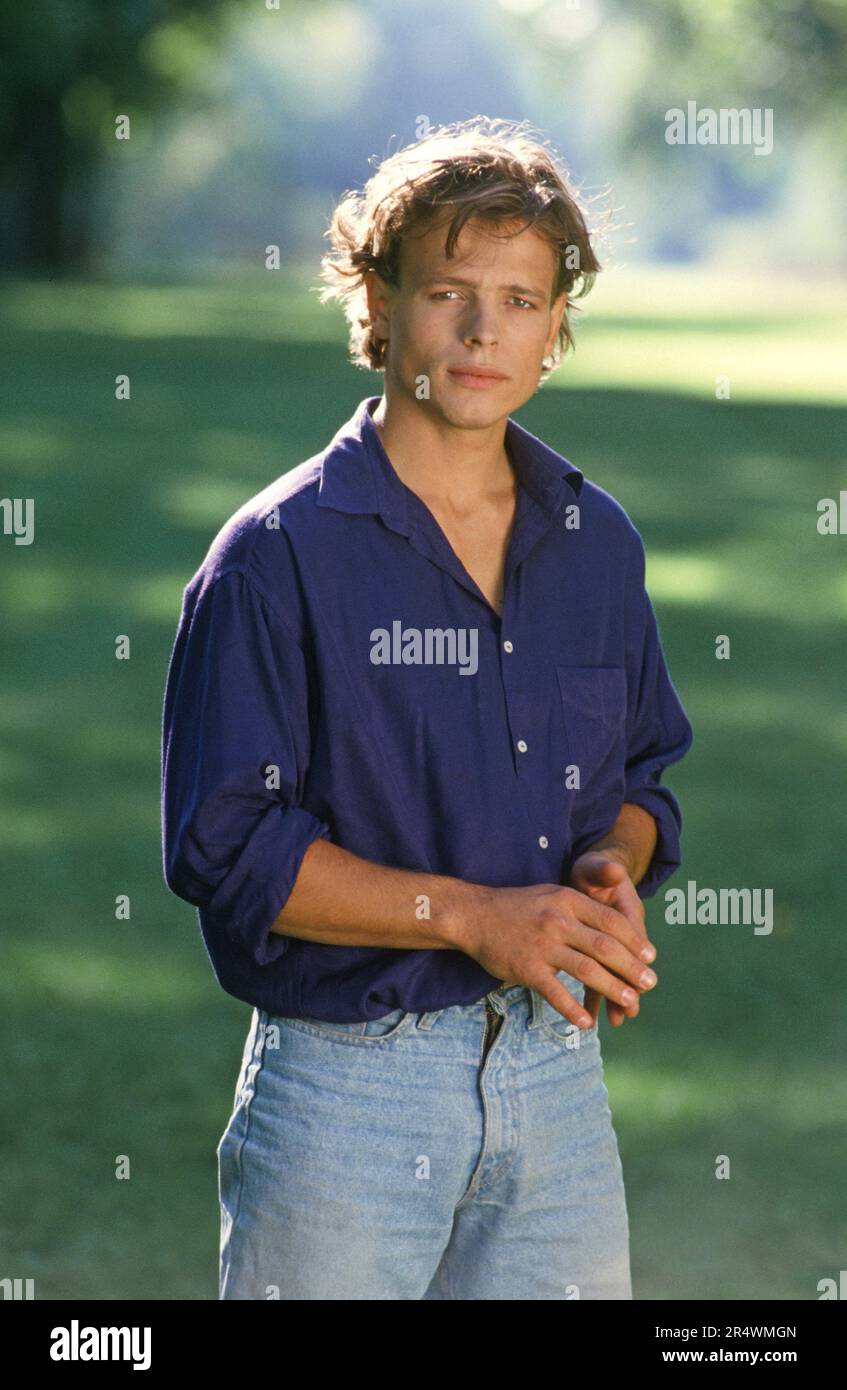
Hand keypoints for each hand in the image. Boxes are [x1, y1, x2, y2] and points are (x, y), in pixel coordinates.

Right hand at [456, 880, 655, 1030]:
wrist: (474, 915)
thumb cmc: (519, 907)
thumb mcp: (553, 894)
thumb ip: (583, 909)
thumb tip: (617, 929)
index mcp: (568, 900)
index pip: (612, 922)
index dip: (635, 941)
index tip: (650, 957)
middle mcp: (558, 921)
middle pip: (606, 947)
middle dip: (632, 968)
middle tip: (650, 984)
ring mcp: (542, 945)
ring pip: (587, 971)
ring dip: (613, 989)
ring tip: (630, 1002)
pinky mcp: (526, 969)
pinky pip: (556, 993)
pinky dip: (573, 1010)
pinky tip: (587, 1023)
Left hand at [568, 849, 655, 1028]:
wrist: (591, 874)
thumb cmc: (597, 871)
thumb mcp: (599, 867)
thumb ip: (606, 871)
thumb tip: (615, 871)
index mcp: (627, 912)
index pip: (633, 938)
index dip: (635, 958)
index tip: (639, 978)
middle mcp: (622, 933)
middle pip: (627, 962)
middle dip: (628, 985)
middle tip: (631, 1008)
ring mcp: (608, 945)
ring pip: (613, 974)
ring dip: (616, 996)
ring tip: (618, 1020)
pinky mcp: (594, 952)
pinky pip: (597, 976)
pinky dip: (595, 995)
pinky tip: (591, 1017)